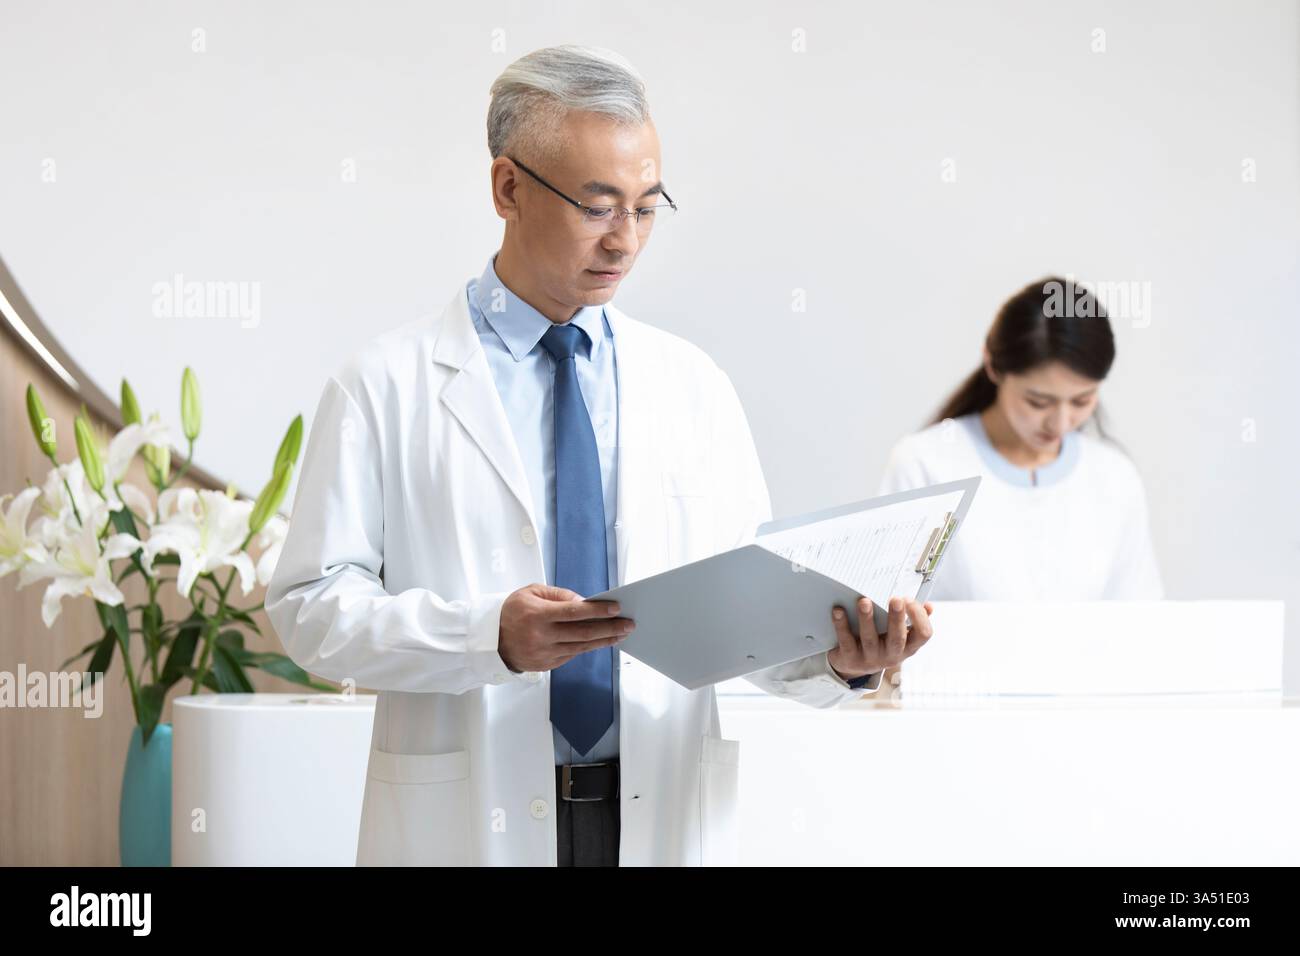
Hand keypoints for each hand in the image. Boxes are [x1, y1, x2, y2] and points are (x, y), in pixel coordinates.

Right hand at [498, 583, 635, 672]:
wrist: (491, 640)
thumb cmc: (512, 611)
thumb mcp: (531, 593)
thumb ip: (559, 595)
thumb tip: (584, 602)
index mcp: (537, 615)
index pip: (573, 613)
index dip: (596, 611)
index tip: (615, 607)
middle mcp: (541, 636)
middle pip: (582, 633)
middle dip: (609, 628)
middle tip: (628, 624)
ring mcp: (544, 654)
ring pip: (580, 648)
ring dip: (603, 641)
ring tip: (620, 634)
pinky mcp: (546, 666)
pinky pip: (571, 655)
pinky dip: (587, 647)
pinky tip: (601, 641)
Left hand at [827, 597, 933, 682]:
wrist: (853, 666)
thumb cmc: (880, 643)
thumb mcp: (899, 636)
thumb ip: (913, 620)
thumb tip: (929, 606)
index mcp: (907, 647)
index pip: (923, 635)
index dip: (919, 617)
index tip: (909, 599)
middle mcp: (891, 655)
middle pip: (897, 638)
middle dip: (897, 618)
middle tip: (896, 599)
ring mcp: (870, 659)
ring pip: (869, 639)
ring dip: (867, 619)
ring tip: (864, 601)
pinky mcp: (850, 658)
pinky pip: (846, 640)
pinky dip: (841, 625)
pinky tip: (838, 610)